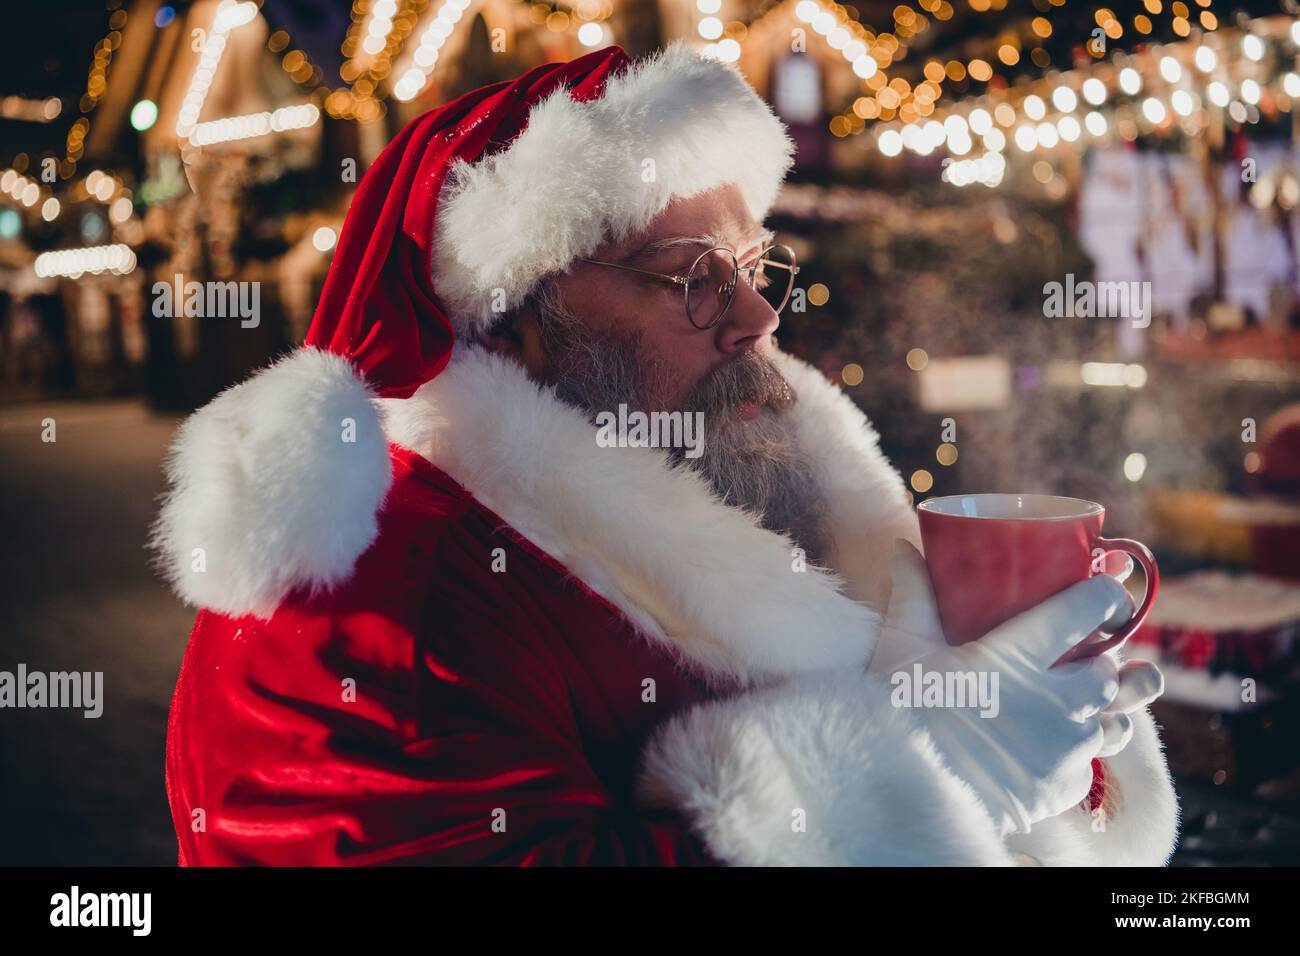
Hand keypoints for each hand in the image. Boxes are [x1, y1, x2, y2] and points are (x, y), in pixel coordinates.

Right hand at [868, 540, 1134, 835]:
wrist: (902, 790)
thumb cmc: (900, 710)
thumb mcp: (902, 646)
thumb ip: (913, 593)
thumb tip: (903, 547)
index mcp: (1020, 652)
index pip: (1091, 608)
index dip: (1107, 595)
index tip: (1101, 593)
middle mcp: (1057, 697)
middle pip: (1112, 666)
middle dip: (1102, 658)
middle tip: (1077, 655)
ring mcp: (1067, 745)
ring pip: (1118, 717)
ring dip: (1104, 707)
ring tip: (1077, 704)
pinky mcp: (1067, 784)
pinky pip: (1093, 760)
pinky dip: (1080, 750)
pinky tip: (1054, 744)